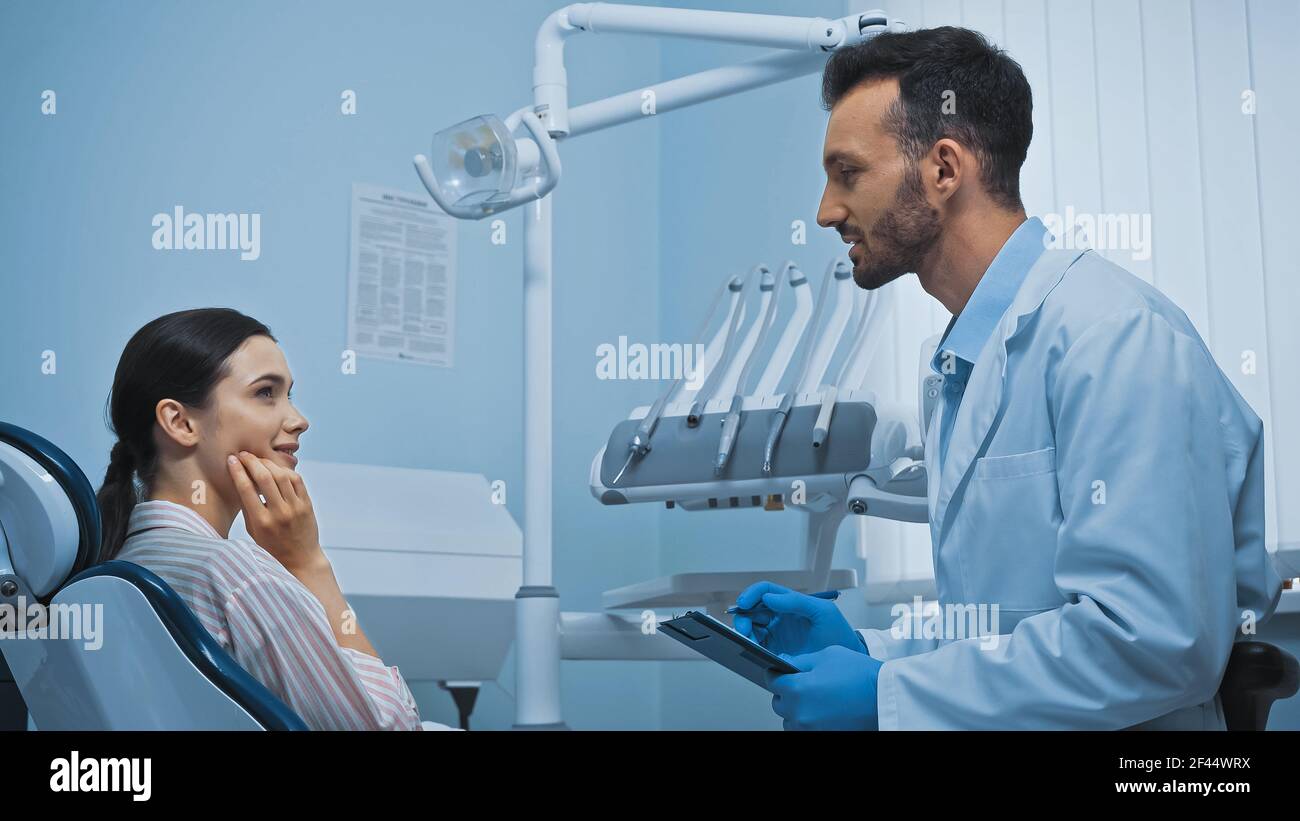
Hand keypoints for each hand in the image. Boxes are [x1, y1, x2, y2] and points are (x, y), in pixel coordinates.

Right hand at [226, 451, 323, 573]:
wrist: (300, 559)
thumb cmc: (271, 546)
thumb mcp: (253, 531)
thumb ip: (248, 507)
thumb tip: (240, 479)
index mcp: (261, 521)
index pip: (247, 489)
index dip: (238, 471)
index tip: (232, 460)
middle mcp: (279, 513)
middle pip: (265, 478)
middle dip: (252, 462)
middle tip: (244, 454)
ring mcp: (295, 508)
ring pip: (282, 476)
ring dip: (268, 463)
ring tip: (258, 460)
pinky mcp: (307, 504)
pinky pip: (297, 480)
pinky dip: (285, 471)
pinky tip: (276, 468)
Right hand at [732, 581, 863, 656]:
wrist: (846, 665)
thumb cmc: (839, 635)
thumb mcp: (823, 612)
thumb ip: (797, 601)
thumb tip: (768, 598)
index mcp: (790, 603)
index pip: (765, 591)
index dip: (751, 594)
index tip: (744, 604)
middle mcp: (780, 616)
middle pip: (752, 609)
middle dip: (743, 616)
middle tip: (744, 629)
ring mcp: (777, 634)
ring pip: (751, 627)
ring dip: (745, 632)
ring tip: (750, 642)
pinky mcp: (775, 651)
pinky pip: (756, 645)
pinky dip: (750, 646)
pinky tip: (753, 650)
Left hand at [766, 645, 882, 729]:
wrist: (885, 696)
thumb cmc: (860, 675)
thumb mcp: (827, 655)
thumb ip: (800, 660)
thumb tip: (784, 662)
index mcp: (796, 689)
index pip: (772, 681)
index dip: (776, 674)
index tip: (780, 673)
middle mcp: (799, 712)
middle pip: (779, 703)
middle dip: (787, 693)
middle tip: (804, 684)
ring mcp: (810, 728)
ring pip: (790, 720)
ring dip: (796, 710)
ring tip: (816, 699)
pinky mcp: (821, 736)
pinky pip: (804, 730)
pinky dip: (809, 722)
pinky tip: (822, 711)